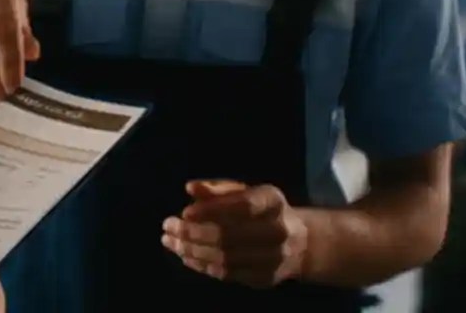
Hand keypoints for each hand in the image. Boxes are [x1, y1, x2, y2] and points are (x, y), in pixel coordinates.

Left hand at [160, 181, 308, 288]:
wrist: (298, 242)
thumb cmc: (261, 211)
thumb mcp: (244, 191)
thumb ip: (217, 189)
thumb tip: (190, 188)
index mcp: (273, 202)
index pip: (242, 206)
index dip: (211, 210)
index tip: (185, 212)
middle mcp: (278, 231)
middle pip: (229, 236)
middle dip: (192, 233)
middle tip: (168, 227)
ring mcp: (273, 258)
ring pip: (225, 258)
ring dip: (191, 250)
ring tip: (170, 241)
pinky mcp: (264, 278)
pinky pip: (227, 274)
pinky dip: (202, 265)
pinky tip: (186, 255)